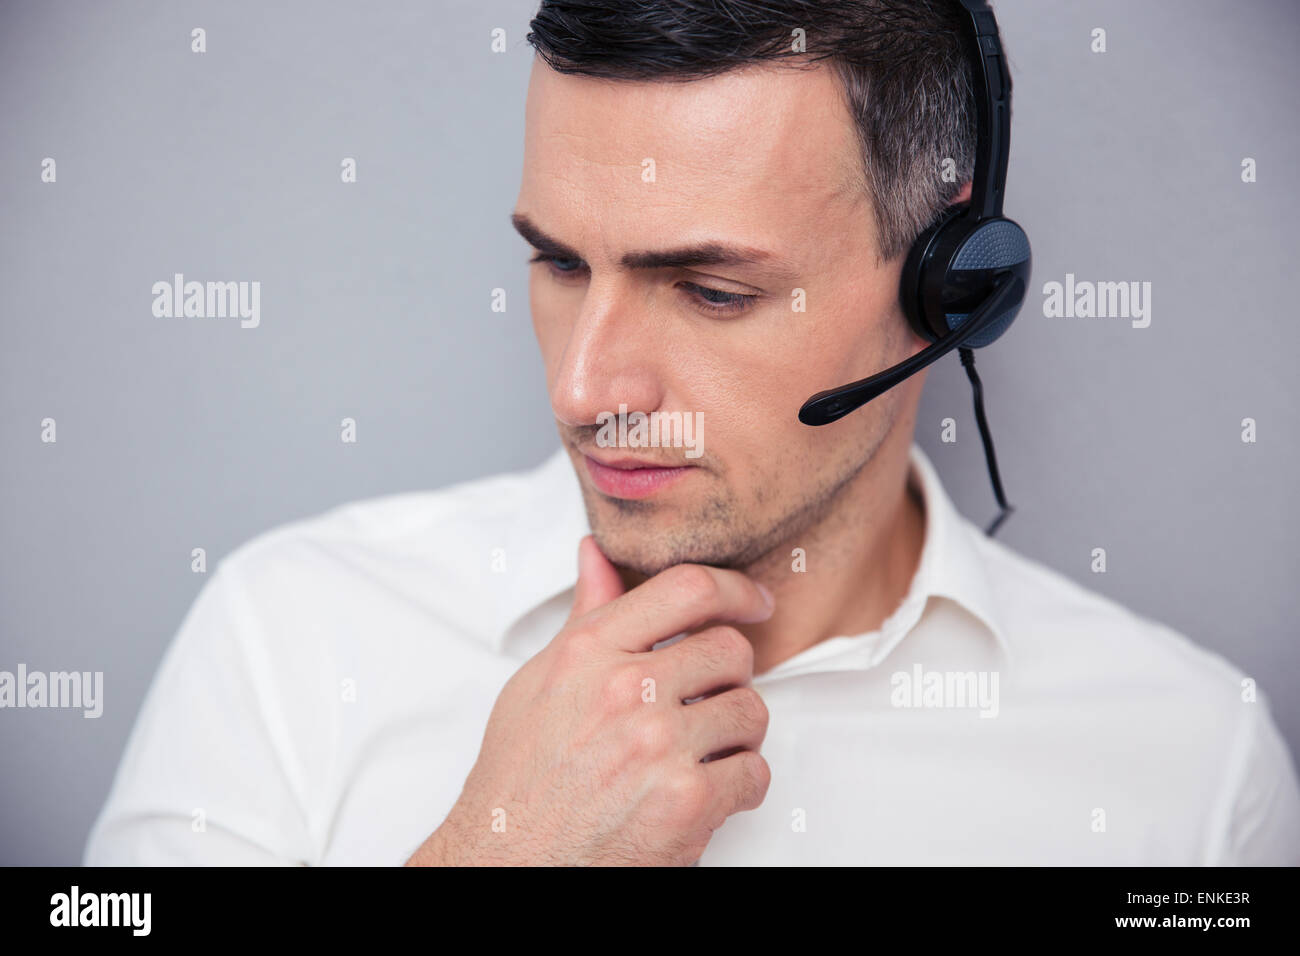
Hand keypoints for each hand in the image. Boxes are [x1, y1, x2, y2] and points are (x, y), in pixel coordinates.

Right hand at [406, 534, 773, 865]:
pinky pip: (754, 772)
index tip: (752, 602)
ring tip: (700, 749)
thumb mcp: (540, 681)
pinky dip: (740, 784)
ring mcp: (659, 744)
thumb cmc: (521, 778)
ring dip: (737, 733)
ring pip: (751, 711)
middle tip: (708, 699)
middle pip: (731, 649)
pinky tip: (705, 790)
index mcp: (589, 651)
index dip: (735, 589)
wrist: (512, 863)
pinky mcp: (687, 800)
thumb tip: (597, 554)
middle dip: (730, 676)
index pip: (687, 589)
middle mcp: (625, 690)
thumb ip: (585, 615)